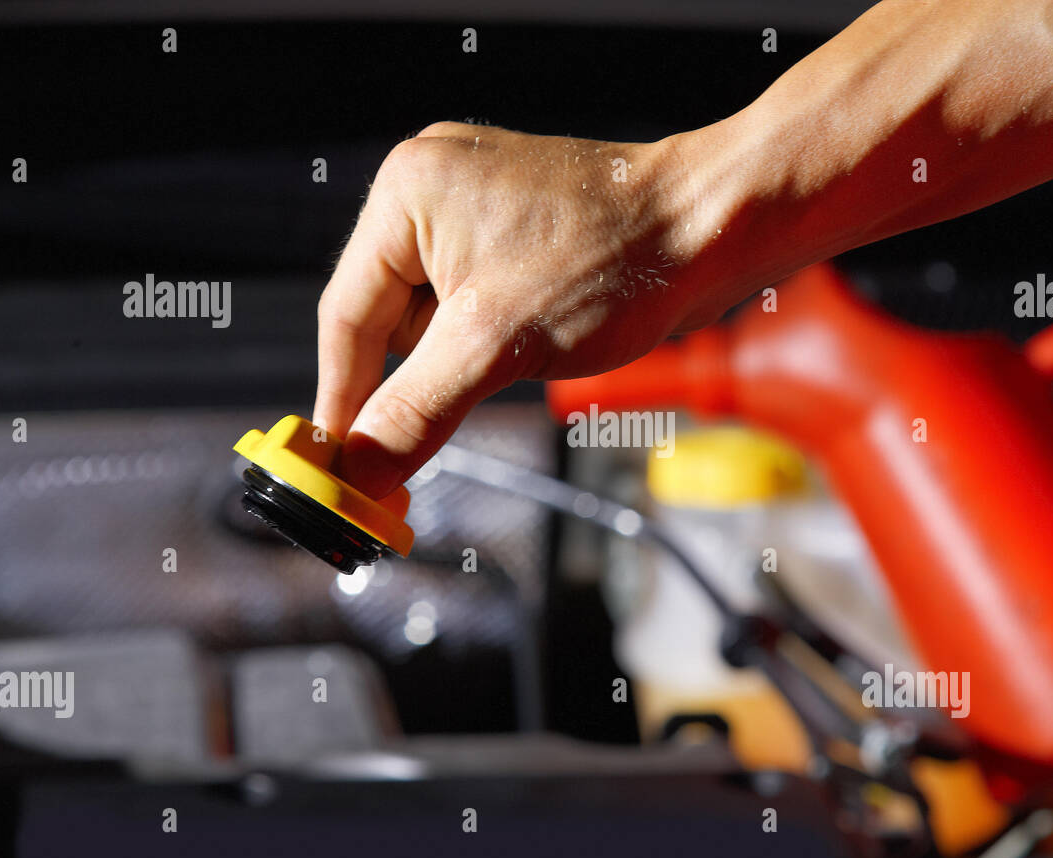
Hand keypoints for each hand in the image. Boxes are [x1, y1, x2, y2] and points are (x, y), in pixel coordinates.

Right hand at [313, 122, 732, 497]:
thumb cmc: (615, 262)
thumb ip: (414, 412)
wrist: (716, 228)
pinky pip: (477, 305)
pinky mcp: (517, 233)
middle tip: (446, 419)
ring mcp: (478, 209)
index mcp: (408, 192)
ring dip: (467, 357)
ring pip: (437, 319)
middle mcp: (434, 189)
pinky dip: (494, 340)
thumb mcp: (495, 347)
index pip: (345, 316)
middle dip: (422, 373)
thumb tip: (356, 473)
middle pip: (386, 319)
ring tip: (527, 347)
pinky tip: (540, 336)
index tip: (336, 466)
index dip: (342, 399)